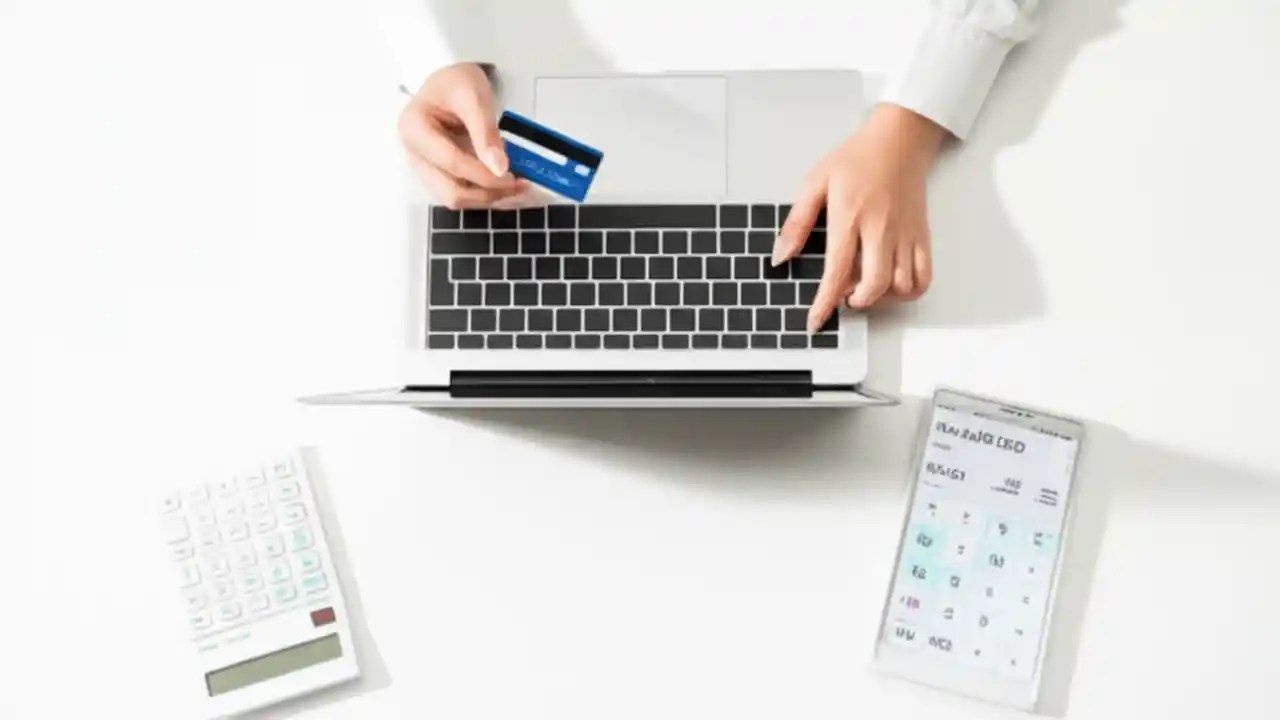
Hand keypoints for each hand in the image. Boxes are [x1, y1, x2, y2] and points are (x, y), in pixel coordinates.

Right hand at [397, 63, 525, 208]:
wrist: (449, 82)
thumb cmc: (456, 82)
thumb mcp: (473, 97)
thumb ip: (485, 132)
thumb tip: (500, 168)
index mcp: (414, 130)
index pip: (451, 163)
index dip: (484, 175)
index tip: (513, 176)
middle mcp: (414, 155)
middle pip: (451, 191)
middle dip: (487, 194)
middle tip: (518, 185)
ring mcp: (425, 168)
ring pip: (456, 199)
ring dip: (487, 199)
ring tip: (516, 187)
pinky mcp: (438, 175)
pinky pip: (461, 193)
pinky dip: (484, 194)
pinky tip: (505, 186)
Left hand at [772, 104, 946, 331]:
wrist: (898, 139)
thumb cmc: (856, 158)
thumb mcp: (814, 182)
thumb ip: (796, 222)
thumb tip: (781, 256)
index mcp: (850, 215)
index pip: (837, 270)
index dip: (825, 302)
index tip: (815, 321)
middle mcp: (881, 228)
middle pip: (875, 284)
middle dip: (855, 300)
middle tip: (843, 295)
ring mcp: (905, 233)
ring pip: (902, 285)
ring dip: (882, 297)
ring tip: (865, 286)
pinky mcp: (921, 235)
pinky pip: (924, 276)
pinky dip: (909, 290)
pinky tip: (892, 283)